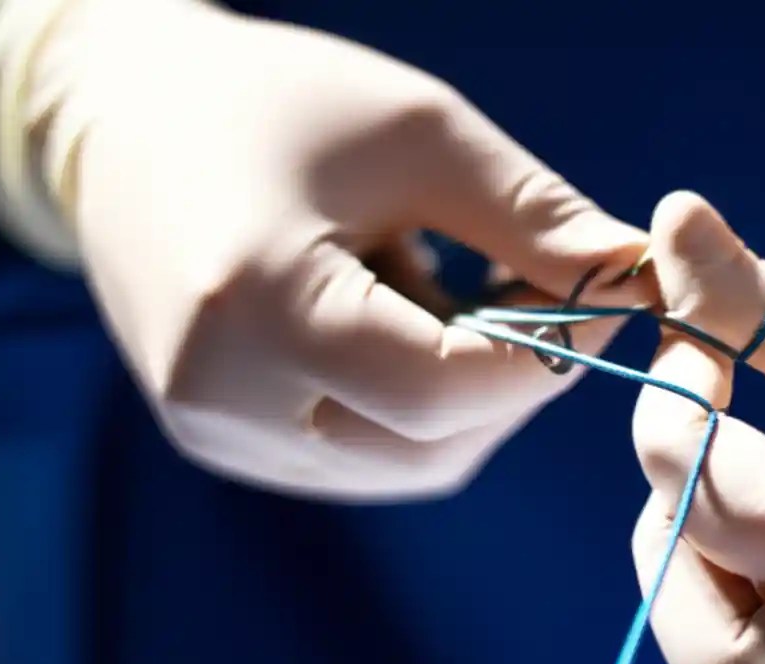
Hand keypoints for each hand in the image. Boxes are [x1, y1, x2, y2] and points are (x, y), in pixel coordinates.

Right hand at [67, 2, 647, 498]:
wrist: (128, 115)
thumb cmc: (274, 98)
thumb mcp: (418, 132)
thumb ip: (532, 216)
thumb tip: (635, 276)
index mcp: (255, 307)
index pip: (442, 391)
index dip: (548, 354)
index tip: (611, 296)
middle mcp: (221, 398)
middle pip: (432, 443)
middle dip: (518, 376)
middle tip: (552, 290)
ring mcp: (216, 432)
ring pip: (407, 463)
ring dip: (474, 395)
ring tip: (471, 292)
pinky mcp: (223, 439)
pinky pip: (362, 457)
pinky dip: (418, 406)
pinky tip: (413, 322)